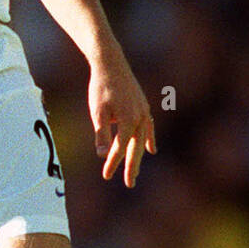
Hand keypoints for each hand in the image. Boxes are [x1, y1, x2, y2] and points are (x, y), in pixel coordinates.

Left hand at [88, 46, 155, 187]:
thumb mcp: (97, 111)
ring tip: (136, 172)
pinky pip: (149, 128)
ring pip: (142, 139)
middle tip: (129, 184)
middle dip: (132, 166)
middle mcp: (140, 118)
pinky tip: (151, 150)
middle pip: (135, 148)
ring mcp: (144, 112)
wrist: (111, 64)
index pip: (120, 148)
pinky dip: (149, 139)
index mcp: (128, 120)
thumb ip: (101, 133)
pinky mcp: (143, 106)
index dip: (113, 163)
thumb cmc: (101, 88)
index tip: (105, 176)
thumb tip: (102, 155)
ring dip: (139, 156)